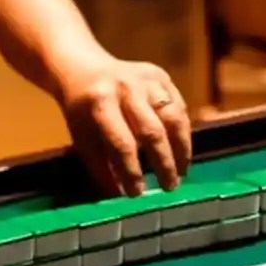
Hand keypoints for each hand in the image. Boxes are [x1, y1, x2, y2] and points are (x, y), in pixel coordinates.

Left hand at [58, 56, 190, 196]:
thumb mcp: (82, 137)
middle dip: (164, 163)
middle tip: (169, 187)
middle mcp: (126, 87)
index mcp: (100, 102)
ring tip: (181, 171)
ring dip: (181, 149)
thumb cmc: (82, 110)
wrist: (82, 68)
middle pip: (153, 131)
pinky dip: (183, 132)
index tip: (137, 193)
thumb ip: (100, 166)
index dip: (132, 171)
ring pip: (174, 117)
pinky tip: (181, 150)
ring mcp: (146, 79)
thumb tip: (120, 197)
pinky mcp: (160, 76)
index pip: (122, 143)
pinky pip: (179, 107)